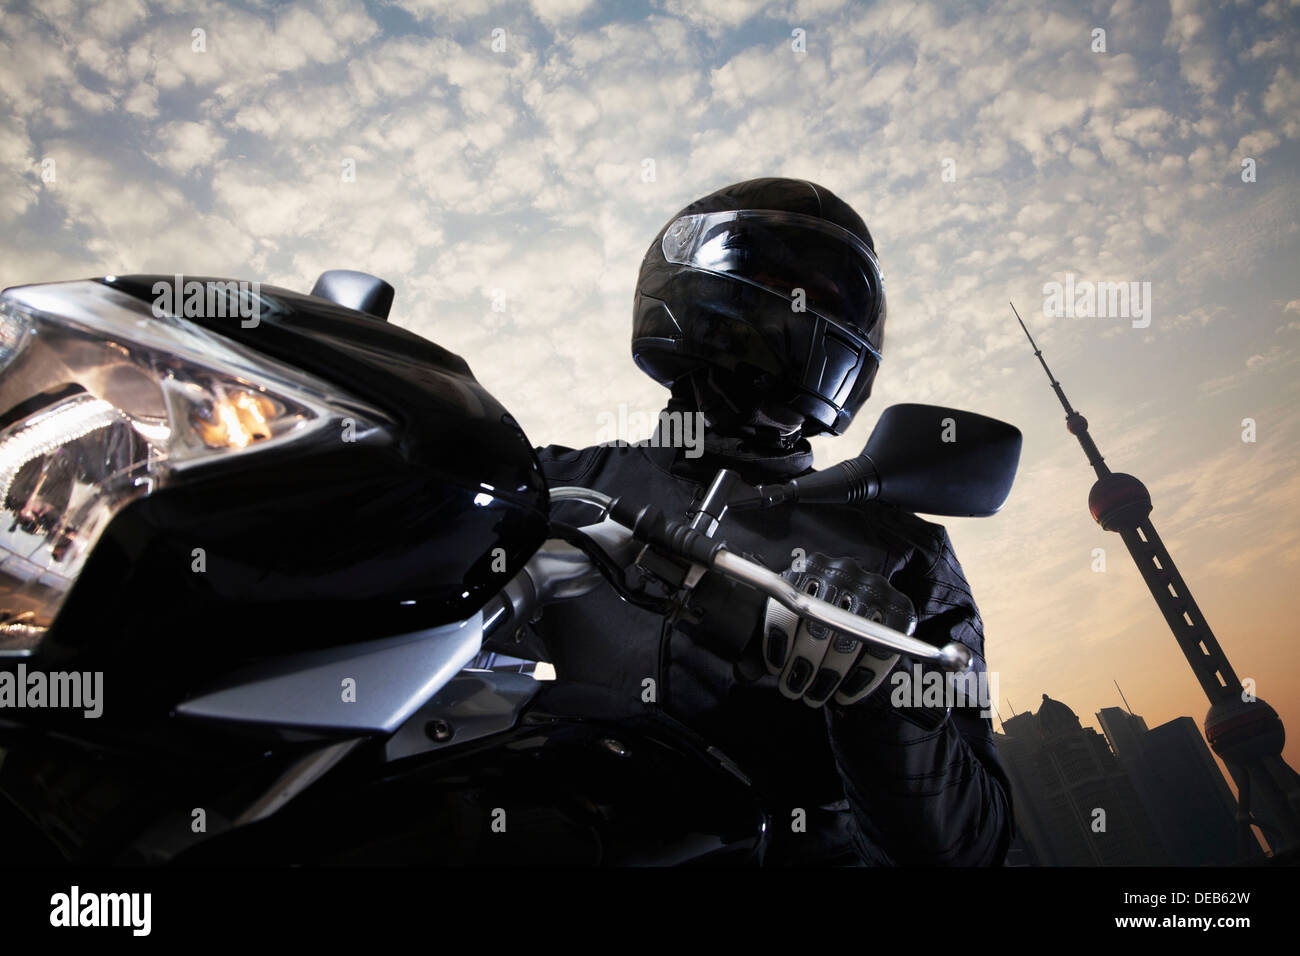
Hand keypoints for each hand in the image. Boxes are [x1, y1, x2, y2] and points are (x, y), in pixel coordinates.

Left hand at [762, 551, 916, 707]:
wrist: (863, 597)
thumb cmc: (815, 613)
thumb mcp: (790, 614)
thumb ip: (771, 638)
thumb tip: (744, 672)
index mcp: (807, 569)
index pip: (788, 603)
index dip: (779, 640)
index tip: (775, 669)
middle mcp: (842, 573)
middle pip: (820, 624)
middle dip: (804, 664)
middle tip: (794, 689)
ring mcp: (873, 590)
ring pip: (849, 640)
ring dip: (829, 675)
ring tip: (815, 695)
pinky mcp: (899, 610)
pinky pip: (882, 651)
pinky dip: (863, 678)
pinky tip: (846, 694)